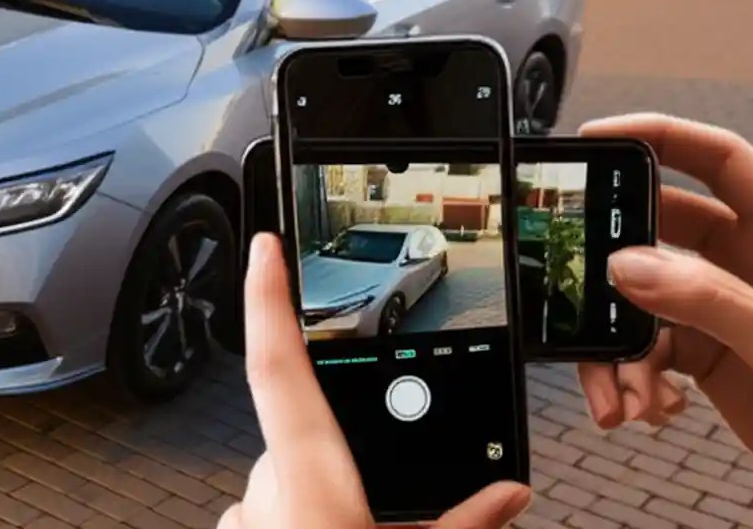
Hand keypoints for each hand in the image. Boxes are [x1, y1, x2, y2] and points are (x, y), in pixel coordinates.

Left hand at [220, 234, 530, 527]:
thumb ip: (461, 524)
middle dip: (343, 459)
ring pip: (288, 479)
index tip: (265, 250)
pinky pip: (269, 512)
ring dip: (322, 500)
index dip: (269, 301)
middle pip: (306, 437)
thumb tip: (506, 493)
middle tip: (379, 510)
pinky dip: (297, 521)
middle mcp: (267, 493)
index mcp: (311, 484)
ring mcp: (245, 518)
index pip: (279, 369)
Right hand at [575, 114, 752, 519]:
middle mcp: (752, 260)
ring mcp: (724, 306)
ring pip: (641, 296)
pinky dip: (631, 377)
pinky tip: (644, 407)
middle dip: (612, 252)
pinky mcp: (706, 351)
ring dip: (617, 342)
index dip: (658, 137)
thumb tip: (628, 266)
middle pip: (661, 226)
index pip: (718, 159)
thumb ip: (709, 302)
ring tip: (619, 388)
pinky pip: (645, 347)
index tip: (597, 138)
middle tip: (575, 271)